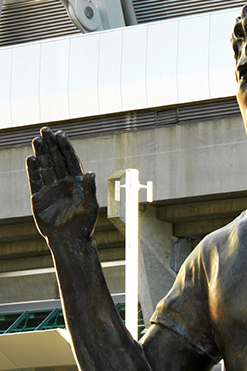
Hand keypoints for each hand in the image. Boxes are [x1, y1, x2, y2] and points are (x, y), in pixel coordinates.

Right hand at [28, 128, 98, 246]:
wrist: (70, 240)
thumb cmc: (84, 225)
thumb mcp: (89, 205)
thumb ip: (89, 189)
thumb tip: (91, 173)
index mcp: (78, 183)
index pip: (70, 161)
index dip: (65, 147)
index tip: (61, 133)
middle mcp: (63, 183)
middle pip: (56, 159)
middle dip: (51, 144)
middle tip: (45, 129)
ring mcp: (50, 189)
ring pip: (44, 166)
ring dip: (41, 153)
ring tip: (37, 139)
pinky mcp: (39, 197)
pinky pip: (34, 180)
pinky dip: (33, 169)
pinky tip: (31, 158)